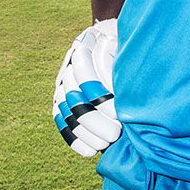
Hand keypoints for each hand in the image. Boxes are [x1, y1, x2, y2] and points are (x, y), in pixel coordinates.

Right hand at [52, 19, 119, 157]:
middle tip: (115, 134)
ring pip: (67, 113)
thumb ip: (124, 56)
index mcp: (83, 48)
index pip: (85, 76)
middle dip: (95, 120)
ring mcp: (63, 86)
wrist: (112, 38)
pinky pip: (63, 123)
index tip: (120, 114)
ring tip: (105, 144)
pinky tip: (90, 151)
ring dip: (87, 131)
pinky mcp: (61, 101)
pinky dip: (75, 139)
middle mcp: (69, 68)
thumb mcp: (128, 44)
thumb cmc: (127, 43)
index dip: (101, 97)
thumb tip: (124, 69)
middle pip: (75, 98)